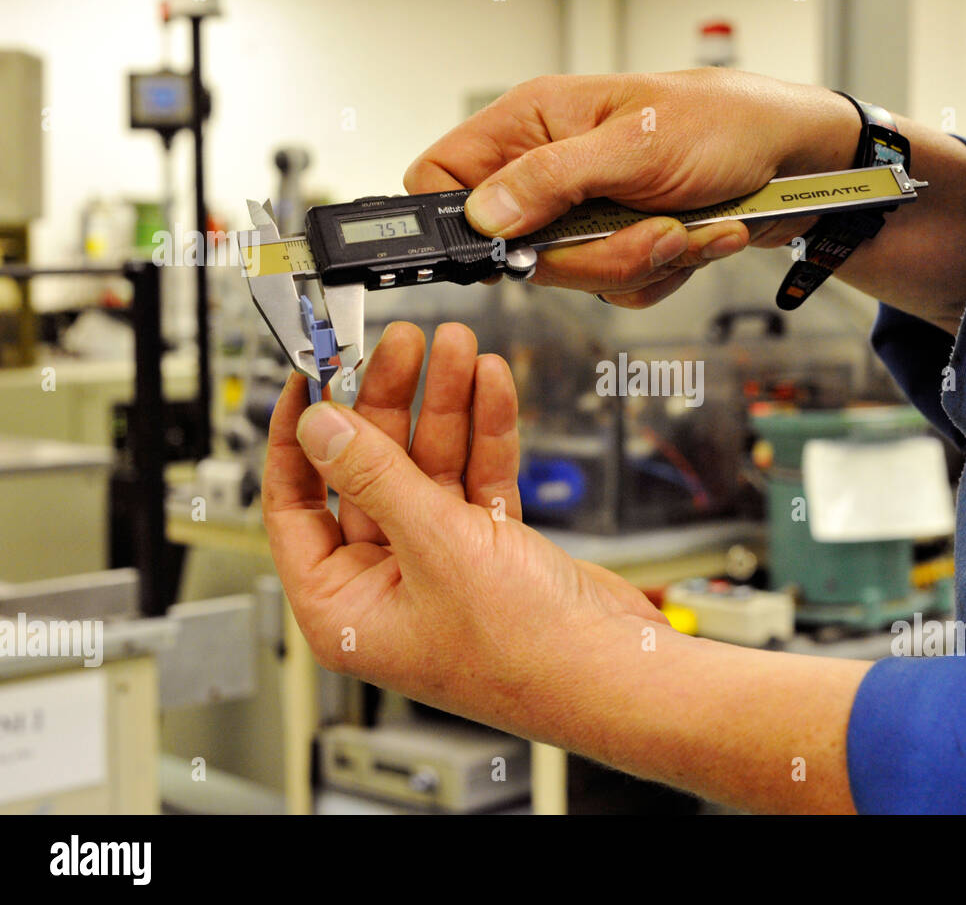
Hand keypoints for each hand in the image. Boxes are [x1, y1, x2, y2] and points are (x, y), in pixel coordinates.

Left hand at [262, 322, 664, 730]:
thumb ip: (375, 476)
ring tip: (454, 350)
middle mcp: (388, 586)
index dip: (299, 438)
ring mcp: (442, 565)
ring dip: (443, 407)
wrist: (616, 671)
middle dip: (389, 405)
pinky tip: (489, 388)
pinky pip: (477, 478)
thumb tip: (319, 427)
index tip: (312, 378)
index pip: (295, 507)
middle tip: (401, 347)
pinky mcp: (492, 549)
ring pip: (430, 468)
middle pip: (370, 472)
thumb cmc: (526, 654)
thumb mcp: (434, 546)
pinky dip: (484, 434)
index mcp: (345, 607)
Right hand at [403, 68, 859, 307]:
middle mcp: (551, 168)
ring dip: (641, 262)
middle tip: (649, 229)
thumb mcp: (632, 149)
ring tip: (685, 225)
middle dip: (593, 256)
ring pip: (574, 276)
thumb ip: (550, 181)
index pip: (443, 177)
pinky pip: (618, 285)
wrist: (795, 158)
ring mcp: (586, 210)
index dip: (457, 222)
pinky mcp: (620, 240)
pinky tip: (697, 234)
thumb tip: (483, 216)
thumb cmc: (722, 124)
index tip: (506, 249)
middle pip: (519, 250)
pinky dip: (665, 270)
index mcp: (533, 124)